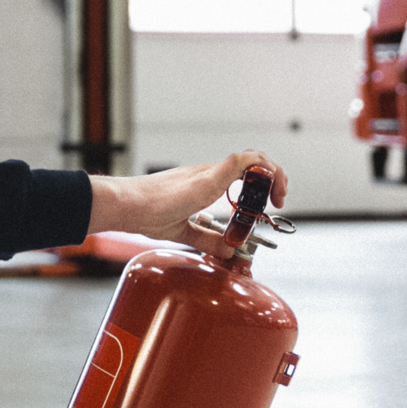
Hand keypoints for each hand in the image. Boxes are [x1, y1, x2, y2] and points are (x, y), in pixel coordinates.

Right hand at [85, 150, 289, 256]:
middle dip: (274, 177)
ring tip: (277, 195)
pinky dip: (261, 170)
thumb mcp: (183, 232)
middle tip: (279, 200)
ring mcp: (209, 172)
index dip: (261, 183)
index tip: (266, 205)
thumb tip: (227, 249)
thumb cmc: (144, 214)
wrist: (127, 206)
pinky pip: (242, 162)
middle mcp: (209, 173)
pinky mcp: (207, 177)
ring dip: (272, 174)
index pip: (242, 171)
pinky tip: (266, 189)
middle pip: (253, 160)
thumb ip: (206, 239)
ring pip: (252, 157)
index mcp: (204, 182)